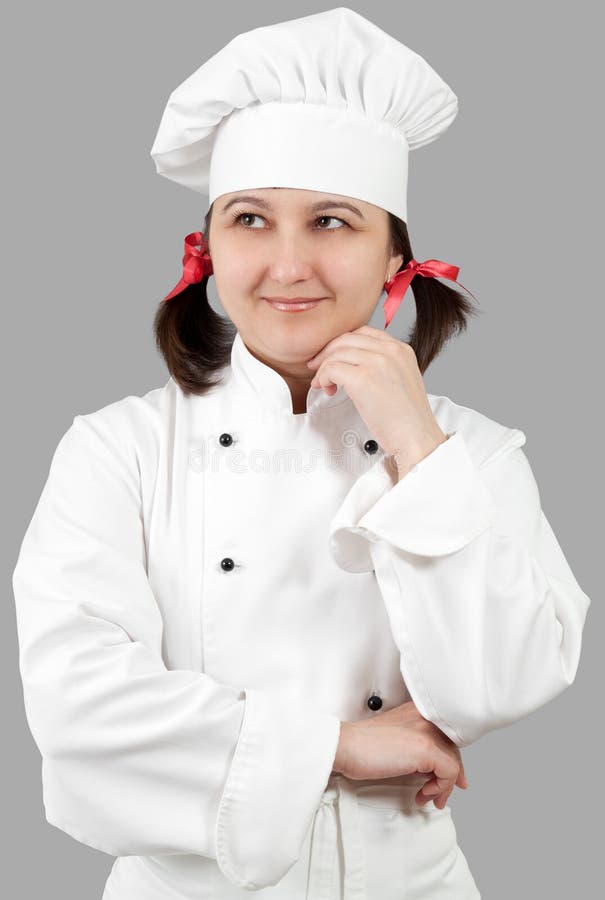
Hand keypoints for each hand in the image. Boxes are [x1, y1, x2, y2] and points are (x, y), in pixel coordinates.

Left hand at [306, 326, 447, 475]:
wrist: (416, 437)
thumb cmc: (408, 419)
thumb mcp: (402, 381)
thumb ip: (385, 367)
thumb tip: (356, 366)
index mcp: (401, 349)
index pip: (364, 333)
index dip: (343, 344)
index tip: (333, 356)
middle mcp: (390, 351)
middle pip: (347, 339)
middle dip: (327, 352)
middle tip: (317, 367)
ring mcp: (377, 362)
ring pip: (337, 352)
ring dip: (323, 368)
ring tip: (323, 384)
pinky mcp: (363, 378)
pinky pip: (331, 368)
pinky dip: (323, 378)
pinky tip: (327, 389)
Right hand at [332, 700, 467, 808]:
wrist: (345, 745)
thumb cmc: (362, 745)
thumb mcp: (395, 737)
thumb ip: (414, 743)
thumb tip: (432, 766)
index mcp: (418, 710)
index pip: (446, 735)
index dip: (451, 757)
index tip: (451, 776)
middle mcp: (425, 716)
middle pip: (453, 748)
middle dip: (451, 776)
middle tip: (442, 793)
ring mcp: (427, 731)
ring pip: (453, 762)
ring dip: (443, 786)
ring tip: (429, 797)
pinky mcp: (426, 748)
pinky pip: (449, 772)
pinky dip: (439, 788)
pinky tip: (423, 793)